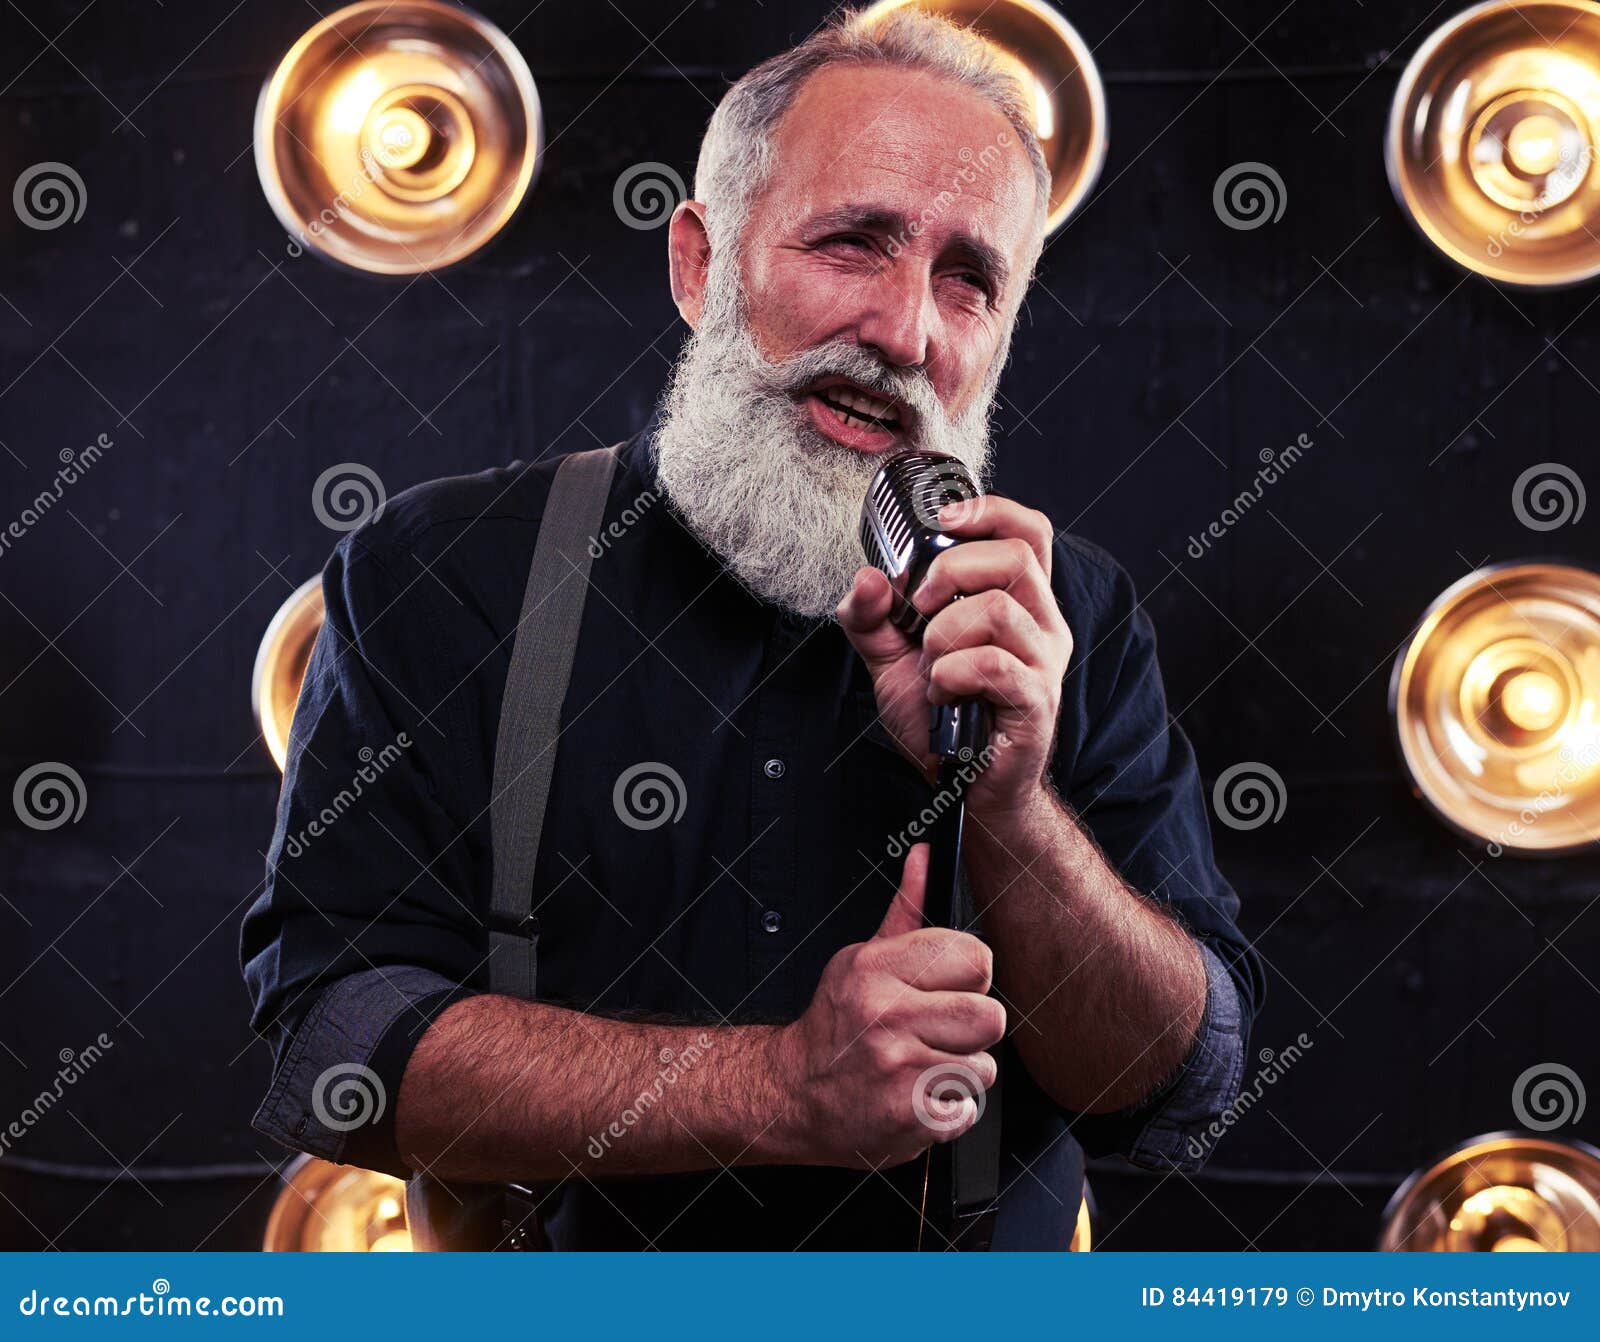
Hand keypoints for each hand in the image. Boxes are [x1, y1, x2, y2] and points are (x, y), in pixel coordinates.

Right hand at [768, 845, 1004, 1168]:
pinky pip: (967, 1108)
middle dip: (972, 1028)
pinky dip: (946, 1109)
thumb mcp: (862, 958)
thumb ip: (906, 909)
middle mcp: (887, 1015)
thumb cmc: (836, 1024)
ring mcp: (898, 1069)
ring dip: (958, 1072)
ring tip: (920, 1064)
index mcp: (877, 969)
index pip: (975, 958)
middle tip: (937, 1031)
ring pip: (984, 1067)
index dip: (971, 976)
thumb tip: (926, 856)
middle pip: (990, 1016)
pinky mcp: (908, 1115)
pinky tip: (913, 1093)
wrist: (794, 1094)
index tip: (950, 987)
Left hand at [836, 494, 1072, 815]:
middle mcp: (1042, 623)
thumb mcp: (891, 658)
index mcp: (1017, 601)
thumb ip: (871, 616)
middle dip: (951, 571)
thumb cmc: (940, 718)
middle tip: (922, 609)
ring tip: (932, 667)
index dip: (991, 510)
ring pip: (996, 608)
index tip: (944, 517)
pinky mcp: (1037, 700)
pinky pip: (992, 663)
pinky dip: (950, 674)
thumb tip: (868, 578)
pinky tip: (942, 695)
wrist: (964, 786)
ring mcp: (1043, 661)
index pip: (1028, 531)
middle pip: (1014, 556)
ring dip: (942, 636)